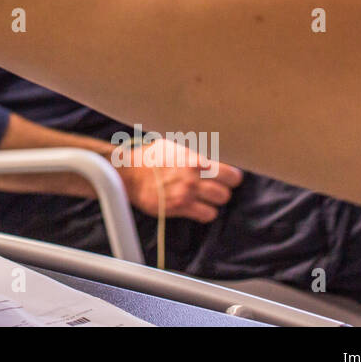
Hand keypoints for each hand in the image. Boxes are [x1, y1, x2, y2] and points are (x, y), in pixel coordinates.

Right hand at [117, 138, 243, 222]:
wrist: (129, 174)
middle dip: (222, 190)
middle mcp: (194, 177)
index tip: (228, 178)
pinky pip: (206, 215)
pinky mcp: (180, 207)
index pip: (231, 174)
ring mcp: (187, 193)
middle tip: (214, 188)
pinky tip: (197, 207)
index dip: (231, 177)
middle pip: (227, 191)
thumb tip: (209, 156)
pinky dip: (205, 213)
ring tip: (205, 198)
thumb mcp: (173, 146)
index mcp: (195, 160)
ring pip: (218, 203)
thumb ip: (193, 153)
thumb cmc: (149, 158)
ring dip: (214, 201)